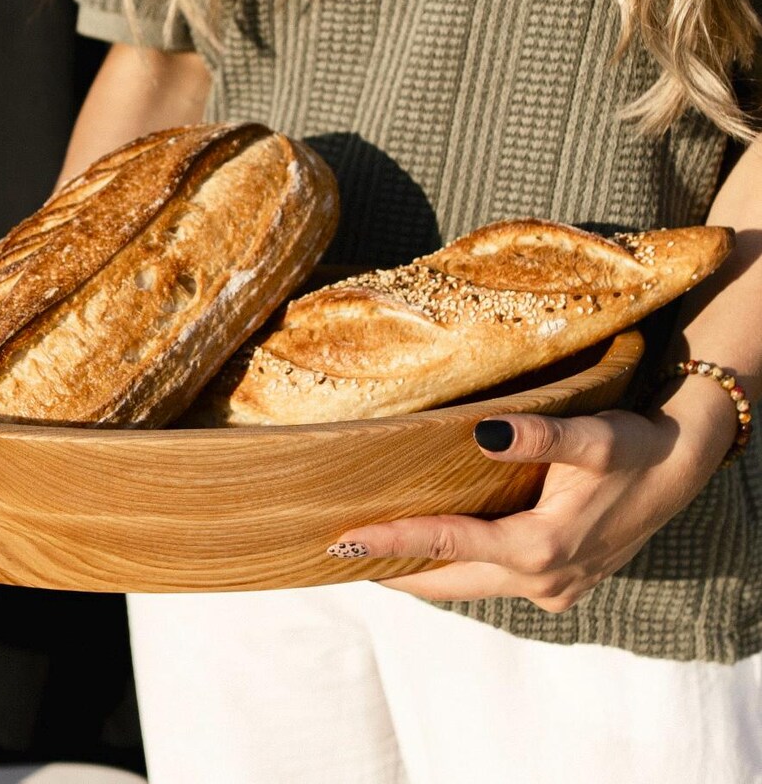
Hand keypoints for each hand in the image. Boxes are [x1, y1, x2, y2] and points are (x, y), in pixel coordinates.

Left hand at [328, 406, 729, 611]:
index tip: (346, 540)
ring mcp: (555, 588)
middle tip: (341, 556)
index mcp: (542, 546)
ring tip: (374, 559)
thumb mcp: (593, 436)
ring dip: (426, 576)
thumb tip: (482, 434)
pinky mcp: (562, 585)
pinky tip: (435, 556)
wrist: (681, 468)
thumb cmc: (634, 447)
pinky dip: (459, 572)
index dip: (394, 541)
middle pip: (451, 581)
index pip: (449, 545)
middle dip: (397, 572)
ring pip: (472, 588)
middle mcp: (544, 579)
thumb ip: (538, 436)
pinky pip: (495, 584)